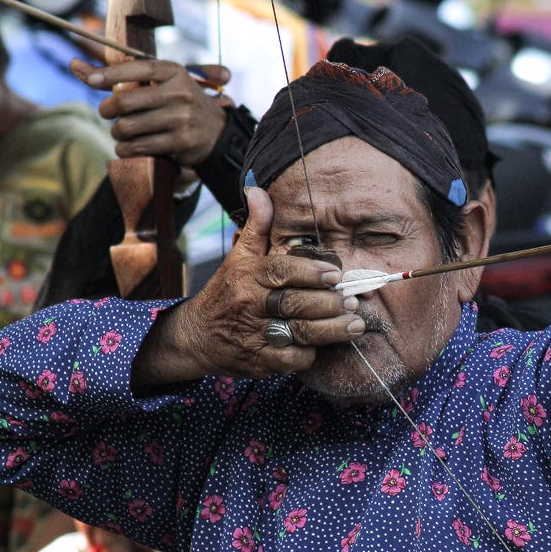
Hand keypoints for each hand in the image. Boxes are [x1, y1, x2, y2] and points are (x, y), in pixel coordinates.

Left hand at [70, 58, 230, 166]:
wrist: (217, 133)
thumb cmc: (177, 104)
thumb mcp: (157, 84)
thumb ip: (117, 76)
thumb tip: (74, 65)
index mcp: (173, 72)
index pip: (137, 68)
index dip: (110, 74)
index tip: (90, 80)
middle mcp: (179, 92)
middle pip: (125, 102)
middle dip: (108, 110)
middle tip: (108, 114)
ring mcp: (181, 118)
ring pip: (128, 128)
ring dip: (117, 134)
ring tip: (121, 133)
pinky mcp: (181, 142)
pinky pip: (140, 147)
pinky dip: (126, 150)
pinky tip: (128, 147)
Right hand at [132, 187, 365, 389]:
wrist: (196, 336)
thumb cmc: (227, 292)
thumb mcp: (239, 258)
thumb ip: (257, 227)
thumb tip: (258, 190)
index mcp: (248, 276)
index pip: (281, 271)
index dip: (310, 272)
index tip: (334, 275)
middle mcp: (250, 304)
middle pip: (295, 303)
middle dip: (328, 302)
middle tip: (353, 301)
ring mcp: (254, 334)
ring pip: (298, 332)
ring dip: (330, 330)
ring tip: (355, 324)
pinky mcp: (259, 361)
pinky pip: (291, 359)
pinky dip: (309, 355)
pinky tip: (322, 347)